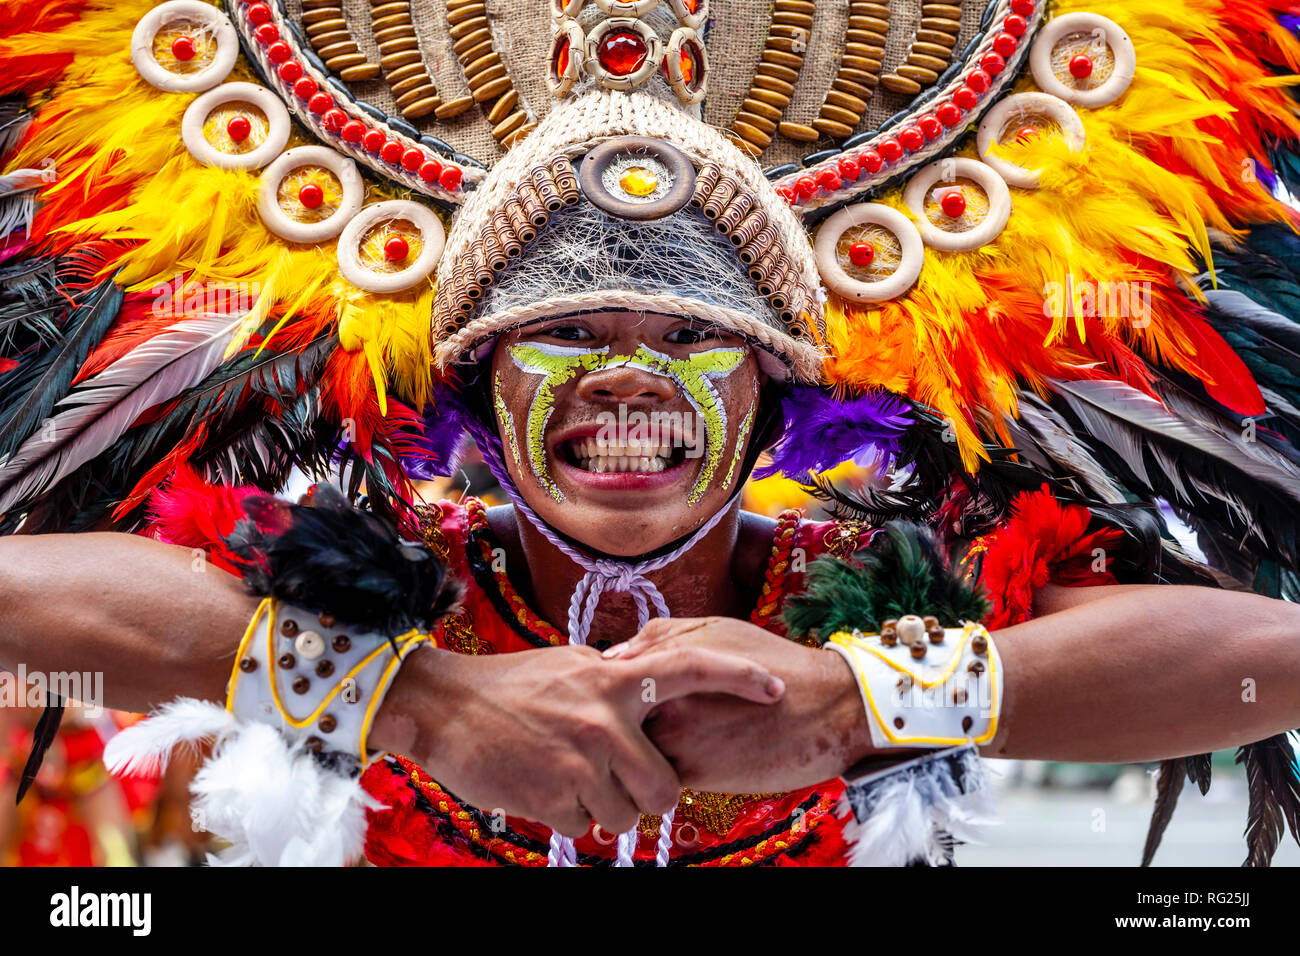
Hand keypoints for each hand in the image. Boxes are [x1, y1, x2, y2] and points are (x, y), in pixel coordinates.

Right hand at [373, 642, 784, 837]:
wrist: (444, 708)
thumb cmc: (509, 686)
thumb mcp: (570, 666)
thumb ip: (614, 677)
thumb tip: (650, 675)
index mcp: (614, 678)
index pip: (693, 667)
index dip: (739, 676)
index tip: (775, 688)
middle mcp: (605, 719)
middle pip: (664, 788)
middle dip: (648, 796)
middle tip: (622, 784)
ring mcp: (579, 761)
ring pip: (624, 815)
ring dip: (603, 807)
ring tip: (569, 777)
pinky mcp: (551, 797)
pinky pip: (584, 827)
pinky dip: (568, 815)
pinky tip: (543, 785)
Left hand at [605, 617, 874, 792]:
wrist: (829, 709)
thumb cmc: (776, 664)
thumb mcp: (718, 630)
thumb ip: (660, 637)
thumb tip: (614, 656)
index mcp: (664, 658)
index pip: (610, 677)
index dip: (616, 689)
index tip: (626, 694)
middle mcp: (661, 698)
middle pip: (615, 717)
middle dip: (622, 720)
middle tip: (646, 720)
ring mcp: (675, 738)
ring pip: (632, 751)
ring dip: (641, 750)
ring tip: (680, 739)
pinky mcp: (692, 773)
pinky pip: (657, 777)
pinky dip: (665, 771)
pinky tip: (698, 757)